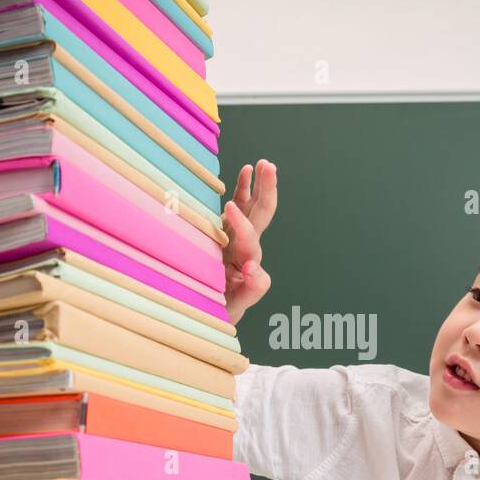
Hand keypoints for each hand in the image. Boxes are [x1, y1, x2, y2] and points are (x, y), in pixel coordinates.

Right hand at [222, 159, 276, 325]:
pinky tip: (247, 169)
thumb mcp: (234, 309)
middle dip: (266, 191)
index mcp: (244, 264)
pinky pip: (240, 208)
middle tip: (269, 168)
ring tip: (264, 163)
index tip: (231, 208)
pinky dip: (243, 189)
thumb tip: (254, 268)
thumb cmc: (219, 312)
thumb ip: (250, 290)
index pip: (248, 241)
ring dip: (260, 185)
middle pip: (260, 216)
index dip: (243, 226)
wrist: (210, 316)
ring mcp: (237, 239)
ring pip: (253, 208)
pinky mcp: (228, 234)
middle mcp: (244, 248)